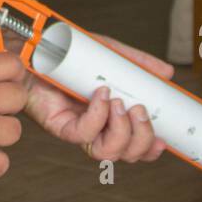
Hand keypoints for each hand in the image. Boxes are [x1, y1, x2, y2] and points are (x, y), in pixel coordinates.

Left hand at [22, 34, 171, 163]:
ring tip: (119, 103)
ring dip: (121, 130)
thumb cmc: (68, 54)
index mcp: (110, 115)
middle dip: (140, 138)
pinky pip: (83, 134)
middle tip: (140, 110)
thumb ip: (137, 63)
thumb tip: (167, 73)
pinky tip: (100, 95)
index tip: (163, 140)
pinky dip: (97, 115)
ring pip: (106, 152)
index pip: (134, 144)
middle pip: (125, 154)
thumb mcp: (110, 54)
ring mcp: (78, 128)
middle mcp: (95, 127)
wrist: (34, 48)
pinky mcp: (59, 125)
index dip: (149, 149)